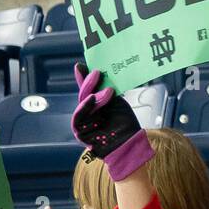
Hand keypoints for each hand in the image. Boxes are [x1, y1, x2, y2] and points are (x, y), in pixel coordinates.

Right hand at [70, 64, 153, 180]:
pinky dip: (84, 107)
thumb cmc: (124, 123)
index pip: (87, 89)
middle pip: (83, 95)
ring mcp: (82, 122)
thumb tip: (96, 71)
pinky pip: (78, 118)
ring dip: (92, 95)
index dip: (83, 78)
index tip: (80, 65)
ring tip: (107, 90)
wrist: (130, 143)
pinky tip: (92, 99)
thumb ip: (105, 89)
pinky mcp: (80, 132)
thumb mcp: (116, 102)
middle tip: (97, 73)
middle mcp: (87, 112)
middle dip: (89, 83)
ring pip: (82, 105)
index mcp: (94, 104)